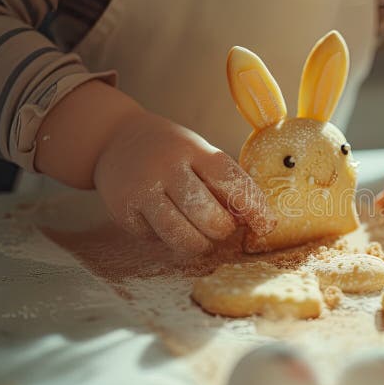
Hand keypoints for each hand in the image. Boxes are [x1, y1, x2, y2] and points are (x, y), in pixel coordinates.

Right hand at [94, 112, 275, 253]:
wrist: (116, 140)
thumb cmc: (172, 153)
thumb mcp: (199, 154)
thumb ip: (222, 183)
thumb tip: (250, 222)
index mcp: (195, 150)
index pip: (231, 181)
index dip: (253, 207)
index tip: (267, 225)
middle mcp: (168, 168)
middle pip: (207, 215)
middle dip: (223, 230)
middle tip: (223, 228)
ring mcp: (143, 190)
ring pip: (181, 235)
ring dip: (200, 244)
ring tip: (202, 239)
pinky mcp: (124, 212)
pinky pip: (157, 239)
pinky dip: (169, 241)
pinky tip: (168, 225)